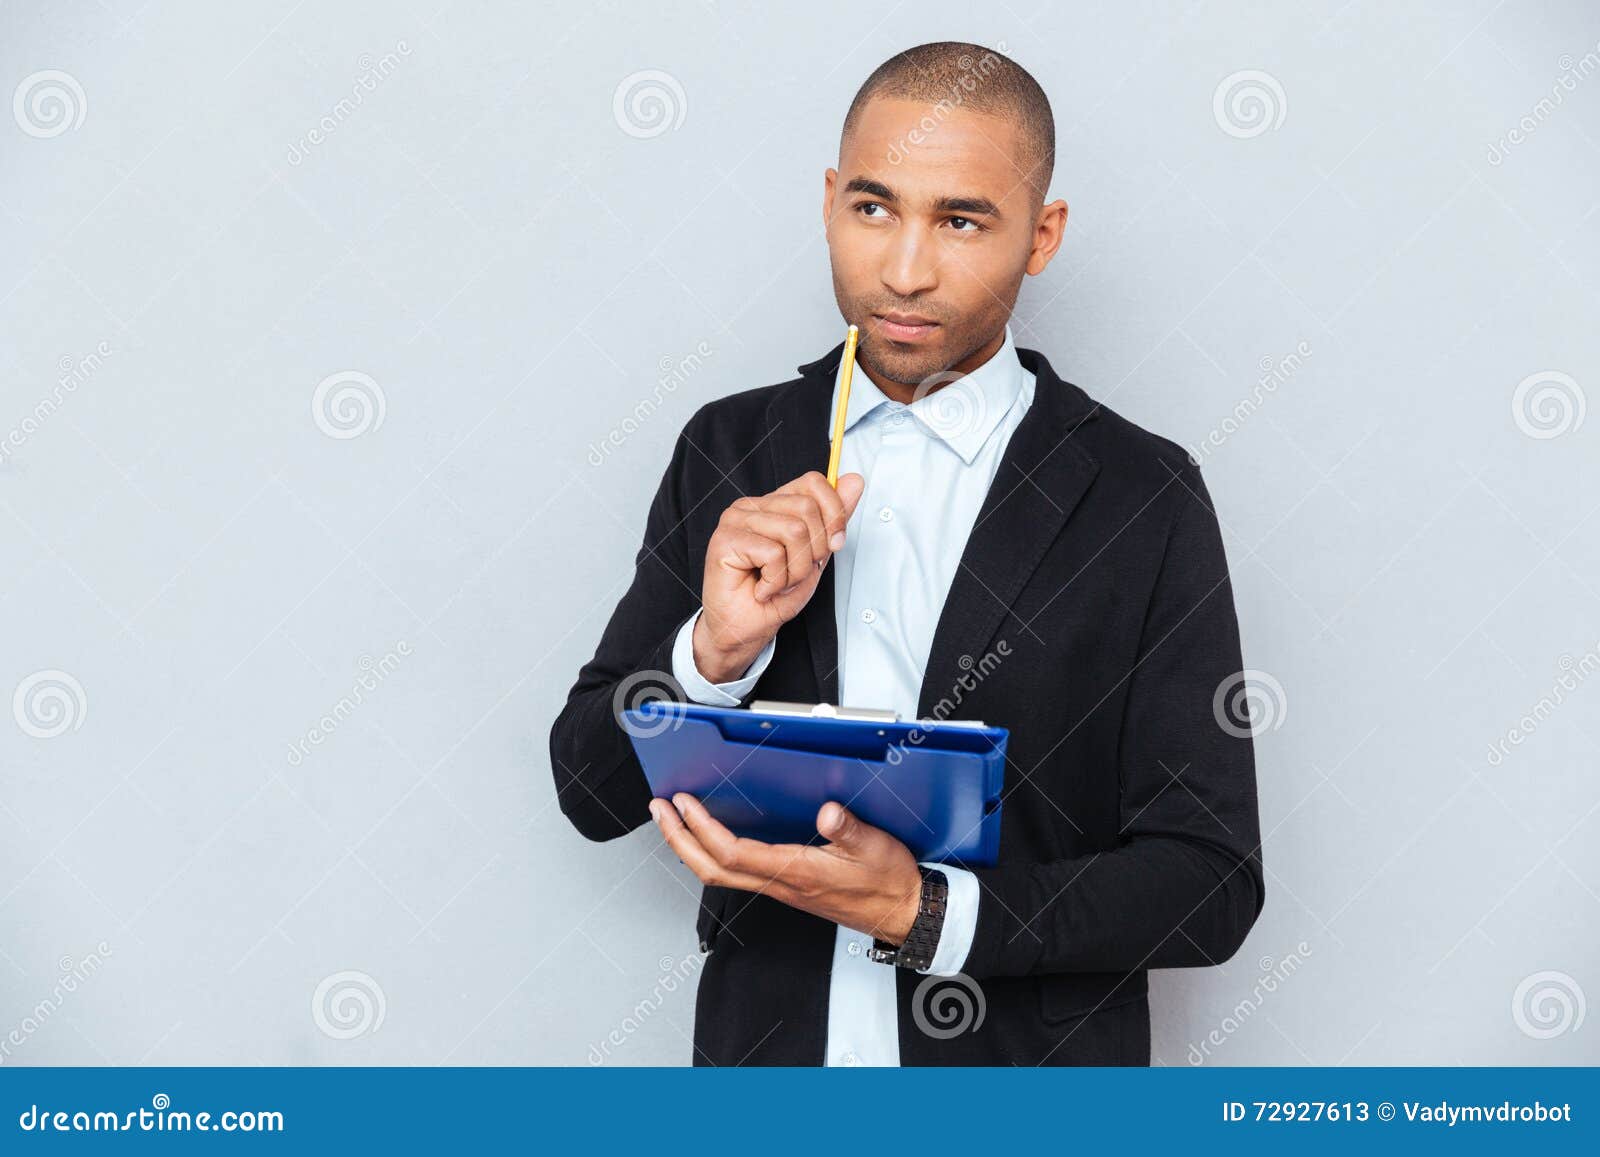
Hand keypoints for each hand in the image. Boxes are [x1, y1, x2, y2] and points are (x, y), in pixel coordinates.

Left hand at [649, 794, 923, 943]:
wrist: (902, 913)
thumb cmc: (889, 883)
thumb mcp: (877, 849)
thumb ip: (851, 830)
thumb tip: (828, 811)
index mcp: (796, 872)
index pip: (734, 854)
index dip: (703, 829)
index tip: (684, 804)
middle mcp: (780, 883)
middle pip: (711, 869)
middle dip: (679, 839)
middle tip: (659, 809)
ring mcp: (780, 887)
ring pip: (720, 873)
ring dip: (690, 846)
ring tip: (674, 819)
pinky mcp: (786, 886)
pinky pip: (736, 872)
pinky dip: (713, 852)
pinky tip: (712, 834)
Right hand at [693, 470, 864, 682]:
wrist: (745, 629)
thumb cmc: (775, 596)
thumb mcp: (817, 555)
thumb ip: (834, 518)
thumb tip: (854, 480)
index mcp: (773, 504)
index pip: (813, 482)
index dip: (833, 515)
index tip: (832, 546)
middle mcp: (752, 505)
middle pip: (807, 508)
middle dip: (813, 551)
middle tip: (794, 574)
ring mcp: (736, 520)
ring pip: (793, 531)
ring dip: (795, 571)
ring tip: (777, 583)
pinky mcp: (725, 539)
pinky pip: (773, 553)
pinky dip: (776, 581)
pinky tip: (761, 589)